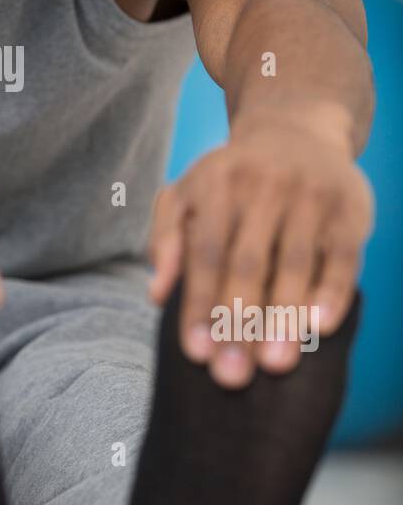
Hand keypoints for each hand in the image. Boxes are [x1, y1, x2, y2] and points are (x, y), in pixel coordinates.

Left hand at [148, 107, 373, 388]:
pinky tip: (320, 328)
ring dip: (284, 316)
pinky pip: (341, 255)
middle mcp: (261, 185)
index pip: (204, 253)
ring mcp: (308, 194)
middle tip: (231, 377)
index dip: (198, 304)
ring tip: (275, 365)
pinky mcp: (348, 207)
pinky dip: (332, 292)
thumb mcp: (187, 193)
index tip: (196, 354)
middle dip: (239, 322)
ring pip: (295, 262)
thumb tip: (156, 296)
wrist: (295, 127)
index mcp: (216, 183)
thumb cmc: (231, 178)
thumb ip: (166, 239)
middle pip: (248, 262)